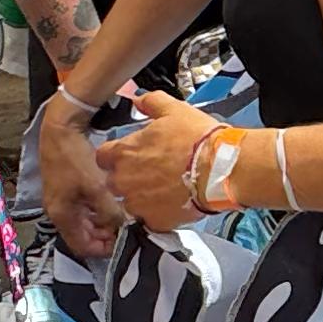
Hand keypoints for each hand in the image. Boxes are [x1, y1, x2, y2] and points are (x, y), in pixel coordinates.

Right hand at [36, 90, 121, 260]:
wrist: (60, 129)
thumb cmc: (74, 159)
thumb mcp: (95, 187)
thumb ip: (109, 210)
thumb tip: (124, 226)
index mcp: (61, 216)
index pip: (81, 247)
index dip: (102, 249)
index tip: (122, 242)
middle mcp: (59, 212)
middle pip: (84, 235)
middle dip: (105, 235)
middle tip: (126, 228)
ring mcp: (63, 200)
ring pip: (86, 222)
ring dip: (103, 222)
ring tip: (123, 215)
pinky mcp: (69, 189)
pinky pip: (85, 208)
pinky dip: (99, 210)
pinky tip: (113, 202)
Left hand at [99, 88, 221, 233]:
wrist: (220, 169)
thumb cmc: (197, 139)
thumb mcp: (174, 110)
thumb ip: (151, 102)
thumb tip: (138, 100)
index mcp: (124, 152)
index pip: (103, 157)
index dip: (116, 156)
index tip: (130, 155)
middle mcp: (124, 180)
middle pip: (114, 182)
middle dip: (128, 178)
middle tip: (151, 172)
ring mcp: (138, 203)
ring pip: (130, 203)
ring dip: (141, 198)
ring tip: (164, 190)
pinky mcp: (155, 221)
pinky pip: (150, 220)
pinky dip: (158, 214)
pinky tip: (173, 204)